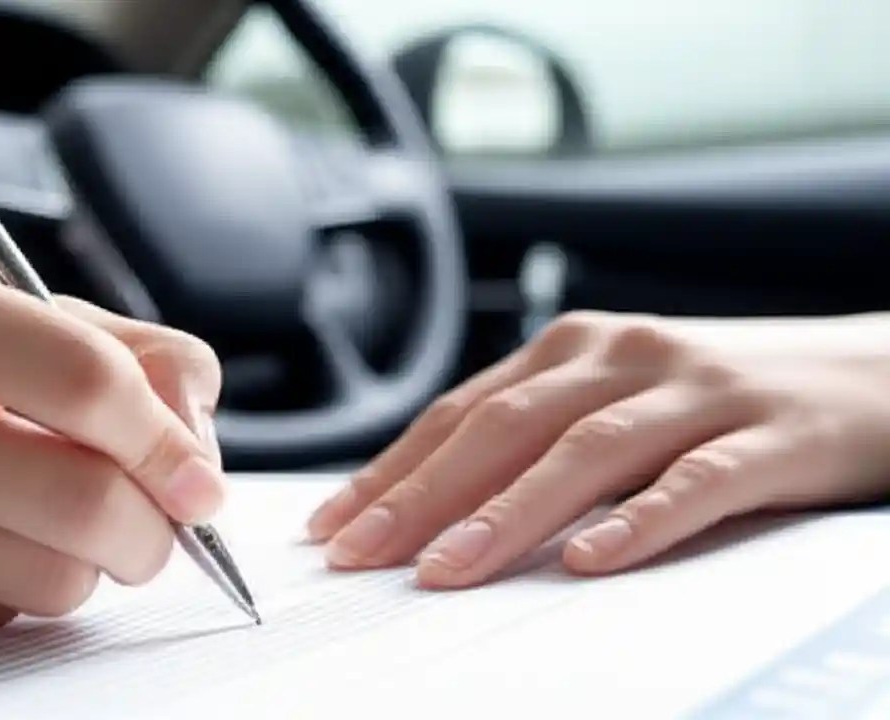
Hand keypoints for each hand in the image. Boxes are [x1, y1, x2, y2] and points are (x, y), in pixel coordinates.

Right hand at [0, 254, 223, 638]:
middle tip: (160, 525)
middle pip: (79, 499)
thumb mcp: (7, 312)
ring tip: (61, 524)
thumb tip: (198, 455)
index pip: (85, 378)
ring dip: (94, 564)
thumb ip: (130, 355)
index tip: (199, 481)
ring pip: (50, 578)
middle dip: (155, 530)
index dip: (168, 441)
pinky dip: (21, 588)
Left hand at [307, 311, 889, 587]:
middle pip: (505, 426)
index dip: (392, 469)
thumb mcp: (617, 401)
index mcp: (574, 347)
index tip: (334, 527)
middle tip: (360, 555)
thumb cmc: (720, 398)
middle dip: (423, 495)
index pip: (463, 412)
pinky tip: (591, 561)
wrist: (872, 371)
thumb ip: (538, 439)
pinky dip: (640, 520)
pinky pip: (697, 480)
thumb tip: (436, 508)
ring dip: (509, 511)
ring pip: (586, 450)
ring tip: (447, 568)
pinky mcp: (771, 433)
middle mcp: (622, 354)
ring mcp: (696, 389)